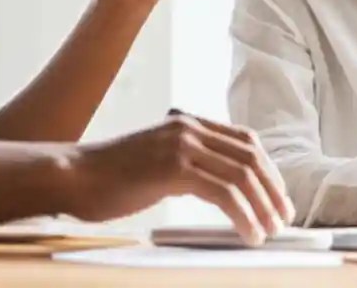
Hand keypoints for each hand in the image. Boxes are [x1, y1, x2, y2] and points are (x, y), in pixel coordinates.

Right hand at [62, 113, 294, 245]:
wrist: (74, 176)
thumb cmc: (109, 176)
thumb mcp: (153, 158)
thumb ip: (183, 160)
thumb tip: (213, 183)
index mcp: (186, 122)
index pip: (244, 139)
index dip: (268, 168)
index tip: (276, 196)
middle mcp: (188, 128)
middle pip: (250, 155)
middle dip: (273, 189)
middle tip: (282, 218)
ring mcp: (181, 145)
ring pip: (242, 174)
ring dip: (263, 206)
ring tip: (268, 232)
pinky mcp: (174, 169)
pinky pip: (224, 192)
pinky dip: (243, 216)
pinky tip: (247, 234)